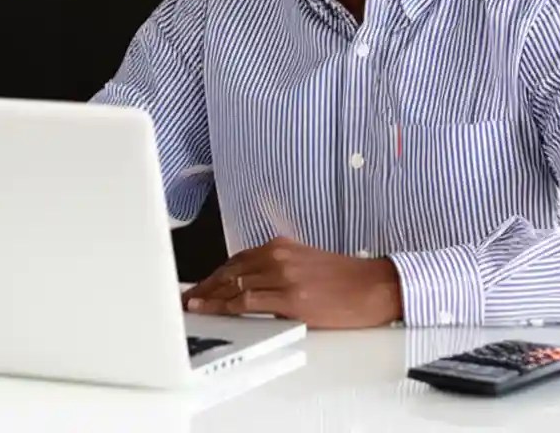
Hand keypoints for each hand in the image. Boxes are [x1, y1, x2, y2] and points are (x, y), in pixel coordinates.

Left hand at [180, 237, 402, 328]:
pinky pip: (251, 301)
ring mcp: (284, 276)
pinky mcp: (292, 298)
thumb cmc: (345, 280)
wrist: (374, 287)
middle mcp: (279, 256)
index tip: (196, 286)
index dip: (211, 276)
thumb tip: (248, 288)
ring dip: (211, 298)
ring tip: (193, 308)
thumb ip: (276, 269)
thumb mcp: (305, 263)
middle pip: (229, 271)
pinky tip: (218, 312)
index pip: (235, 260)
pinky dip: (230, 307)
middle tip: (185, 299)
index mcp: (281, 246)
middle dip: (204, 287)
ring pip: (235, 286)